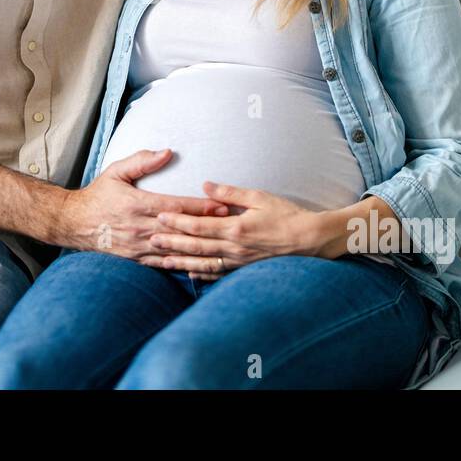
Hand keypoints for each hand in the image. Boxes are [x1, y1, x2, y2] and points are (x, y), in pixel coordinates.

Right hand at [57, 150, 229, 260]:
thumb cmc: (98, 194)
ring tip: (222, 244)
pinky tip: (199, 264)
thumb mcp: (116, 172)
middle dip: (208, 226)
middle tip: (231, 223)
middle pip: (181, 228)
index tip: (222, 204)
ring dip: (199, 246)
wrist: (74, 223)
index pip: (177, 206)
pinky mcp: (136, 259)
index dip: (201, 206)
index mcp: (138, 205)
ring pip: (175, 248)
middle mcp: (141, 227)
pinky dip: (182, 264)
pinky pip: (163, 263)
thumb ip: (142, 161)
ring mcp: (138, 246)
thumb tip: (167, 152)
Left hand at [148, 182, 344, 280]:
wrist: (311, 240)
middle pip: (195, 245)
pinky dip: (201, 274)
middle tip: (150, 239)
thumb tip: (205, 186)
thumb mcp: (259, 197)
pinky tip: (189, 273)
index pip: (199, 225)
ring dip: (181, 260)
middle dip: (171, 242)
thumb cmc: (287, 215)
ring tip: (161, 259)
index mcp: (235, 227)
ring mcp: (238, 261)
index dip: (177, 221)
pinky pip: (218, 274)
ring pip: (203, 263)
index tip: (159, 216)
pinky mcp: (244, 269)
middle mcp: (233, 247)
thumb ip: (230, 193)